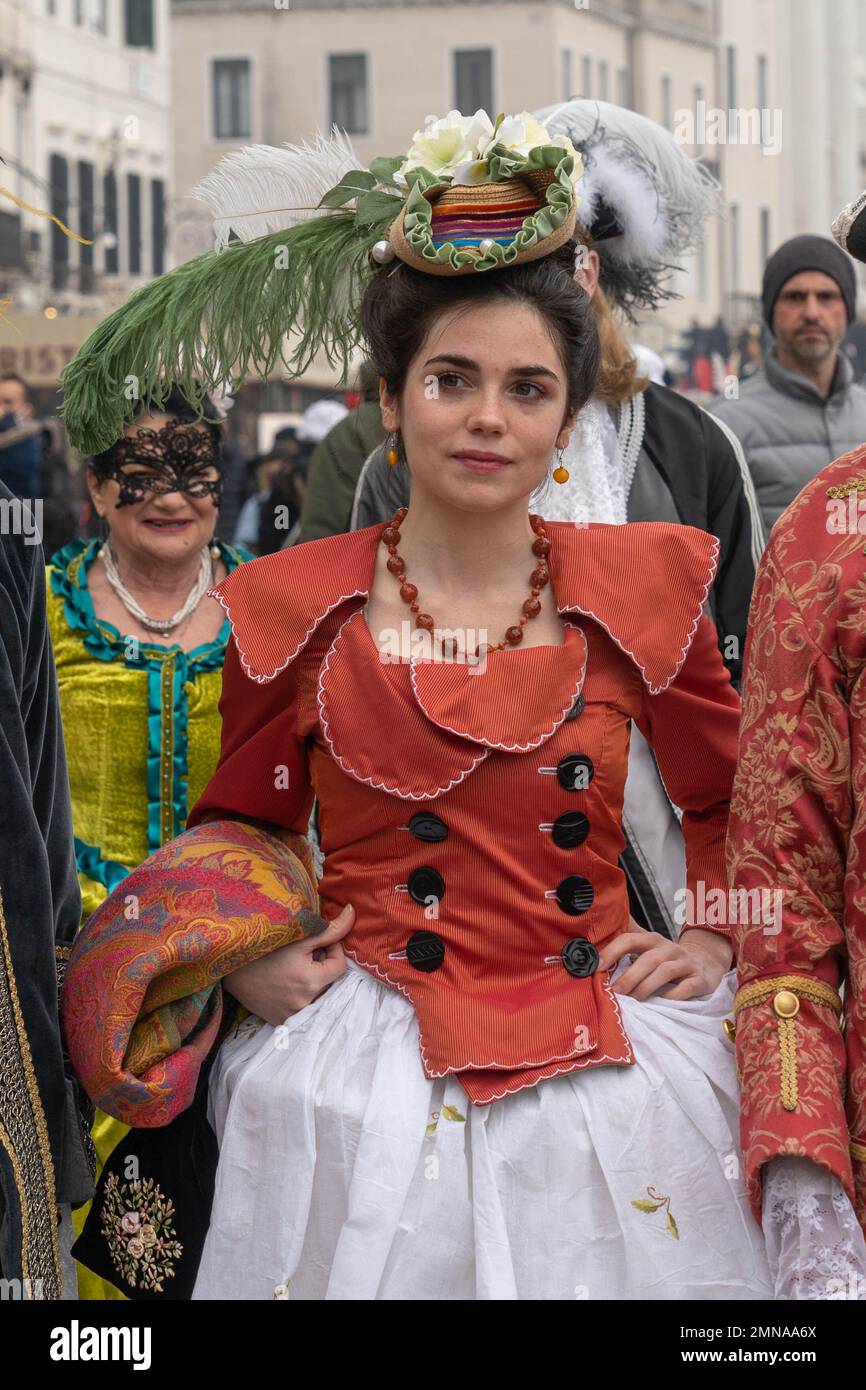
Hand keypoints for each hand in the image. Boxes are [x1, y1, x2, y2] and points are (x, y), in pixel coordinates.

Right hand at [222, 904, 354, 1024]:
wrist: (229, 969)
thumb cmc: (263, 949)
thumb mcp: (298, 937)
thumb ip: (330, 929)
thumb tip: (353, 912)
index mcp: (311, 982)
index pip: (340, 965)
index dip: (332, 949)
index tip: (317, 942)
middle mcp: (304, 1004)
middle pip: (329, 982)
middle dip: (323, 966)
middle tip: (305, 954)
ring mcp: (292, 1016)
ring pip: (317, 994)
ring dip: (313, 980)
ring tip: (295, 967)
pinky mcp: (282, 1022)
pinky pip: (303, 1007)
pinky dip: (301, 994)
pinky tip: (287, 982)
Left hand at [598, 924, 731, 1001]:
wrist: (706, 963)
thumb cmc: (668, 959)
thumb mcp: (649, 949)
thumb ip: (626, 948)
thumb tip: (593, 953)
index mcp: (652, 940)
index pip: (629, 939)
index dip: (612, 952)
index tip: (597, 967)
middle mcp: (669, 948)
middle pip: (648, 958)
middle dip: (629, 976)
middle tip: (615, 991)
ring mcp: (686, 963)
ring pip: (665, 971)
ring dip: (646, 986)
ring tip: (634, 999)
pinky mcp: (699, 979)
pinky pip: (686, 987)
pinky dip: (673, 995)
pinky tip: (661, 1002)